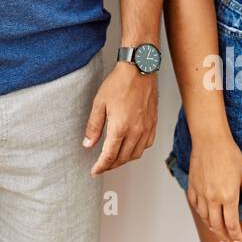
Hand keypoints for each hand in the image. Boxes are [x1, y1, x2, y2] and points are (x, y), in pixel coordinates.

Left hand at [82, 61, 157, 175]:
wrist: (139, 69)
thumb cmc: (119, 83)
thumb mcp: (99, 104)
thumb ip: (94, 126)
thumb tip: (88, 144)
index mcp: (120, 127)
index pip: (110, 155)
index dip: (101, 166)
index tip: (95, 171)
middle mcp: (136, 131)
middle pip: (123, 158)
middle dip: (111, 165)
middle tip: (102, 166)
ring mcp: (147, 128)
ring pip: (136, 154)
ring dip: (125, 160)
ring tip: (115, 159)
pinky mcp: (153, 123)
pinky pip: (147, 144)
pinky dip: (138, 150)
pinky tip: (131, 147)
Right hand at [187, 133, 241, 241]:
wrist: (210, 139)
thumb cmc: (228, 153)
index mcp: (228, 196)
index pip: (232, 223)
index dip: (236, 235)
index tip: (238, 240)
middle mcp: (213, 197)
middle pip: (217, 224)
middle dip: (223, 236)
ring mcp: (201, 192)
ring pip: (204, 216)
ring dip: (211, 226)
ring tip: (216, 230)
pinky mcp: (192, 185)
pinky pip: (194, 204)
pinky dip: (199, 212)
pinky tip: (203, 213)